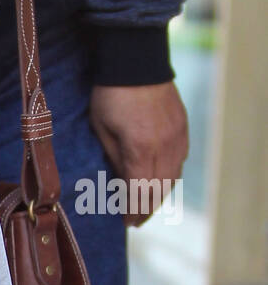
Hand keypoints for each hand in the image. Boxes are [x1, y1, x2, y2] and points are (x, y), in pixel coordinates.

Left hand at [89, 81, 188, 226]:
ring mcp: (177, 137)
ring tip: (146, 204)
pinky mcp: (183, 128)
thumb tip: (122, 180)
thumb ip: (114, 157)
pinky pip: (179, 160)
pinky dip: (169, 175)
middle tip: (136, 220)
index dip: (134, 211)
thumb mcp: (101, 127)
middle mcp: (165, 147)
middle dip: (147, 208)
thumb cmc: (110, 93)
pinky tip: (159, 179)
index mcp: (141, 149)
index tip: (127, 223)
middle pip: (160, 190)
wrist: (136, 60)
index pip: (140, 192)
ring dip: (159, 194)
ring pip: (173, 177)